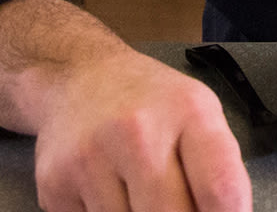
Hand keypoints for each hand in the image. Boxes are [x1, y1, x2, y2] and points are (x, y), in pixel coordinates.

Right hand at [0, 0, 250, 211]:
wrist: (76, 76)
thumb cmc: (149, 102)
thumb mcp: (199, 114)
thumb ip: (218, 171)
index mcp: (188, 112)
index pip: (222, 191)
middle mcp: (138, 132)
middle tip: (174, 203)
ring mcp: (91, 159)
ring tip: (140, 192)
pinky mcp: (55, 184)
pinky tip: (108, 193)